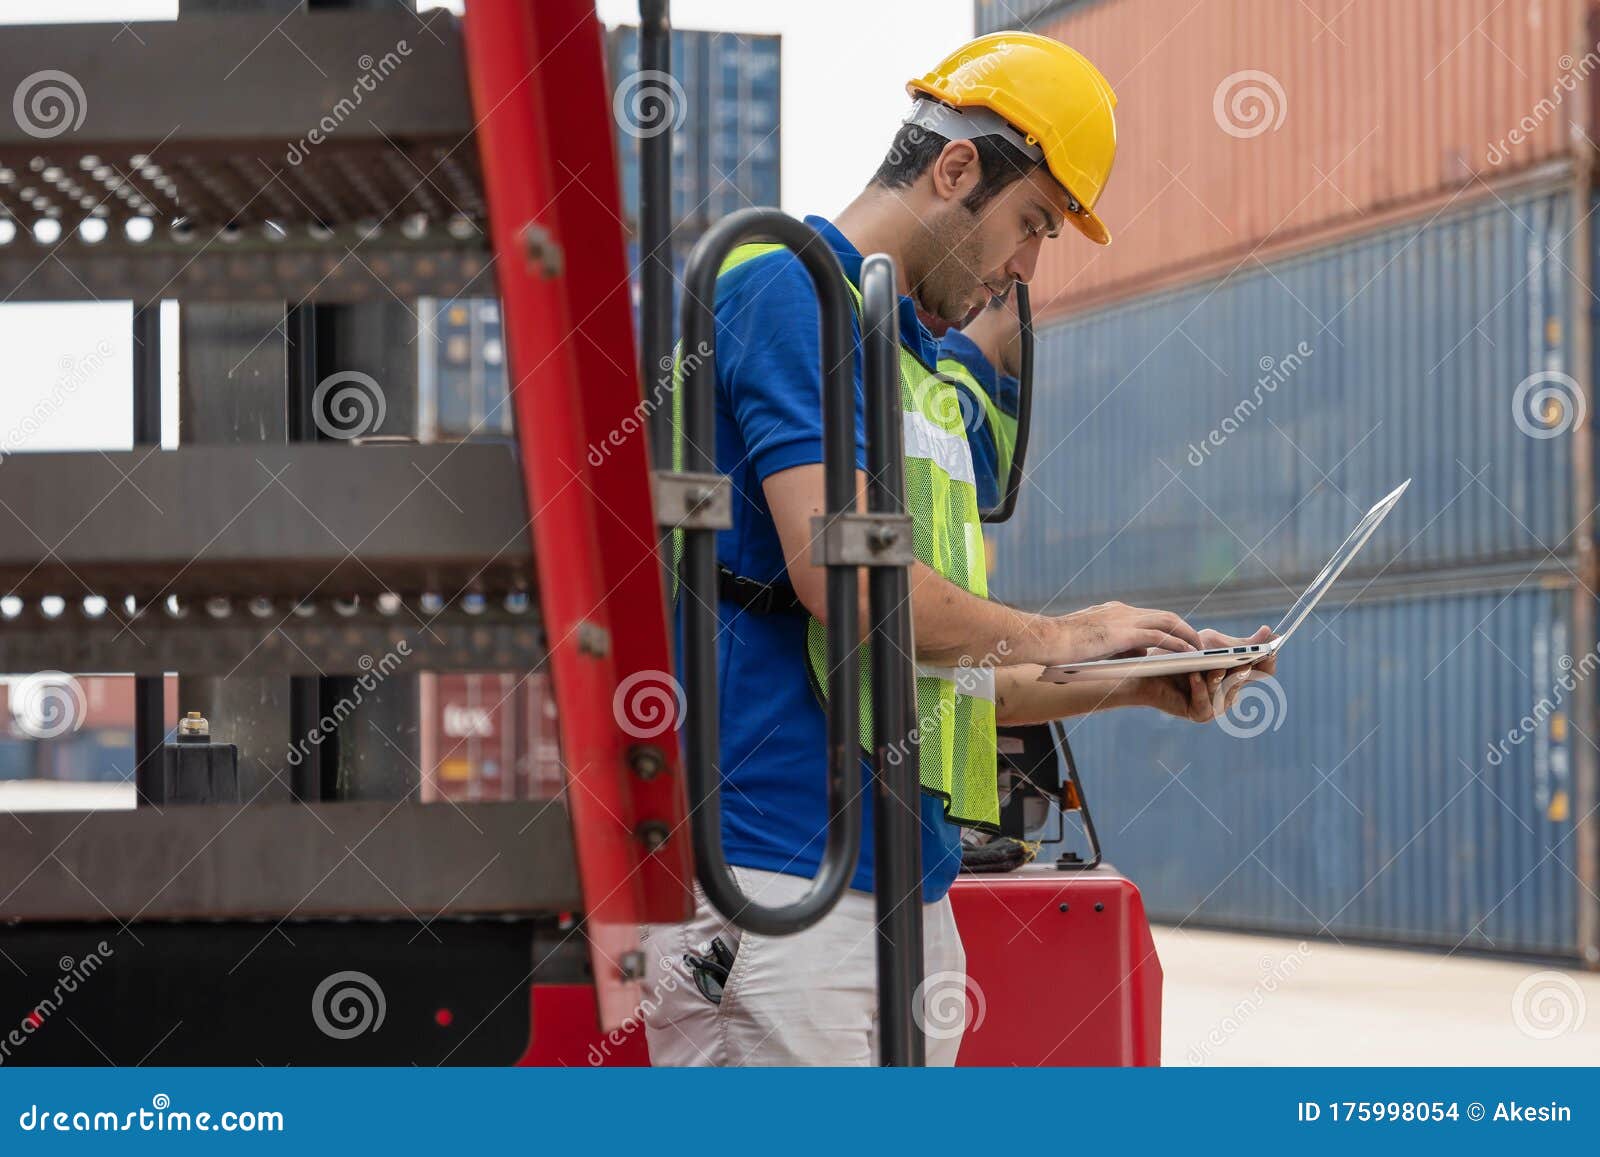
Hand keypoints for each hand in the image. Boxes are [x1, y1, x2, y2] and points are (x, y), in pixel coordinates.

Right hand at [1053, 601, 1202, 663]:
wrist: (1046, 639)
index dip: (1167, 628)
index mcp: (1113, 612)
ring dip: (1187, 635)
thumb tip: (1137, 653)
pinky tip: (1188, 654)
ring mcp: (1124, 620)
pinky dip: (1177, 644)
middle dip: (1184, 629)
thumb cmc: (1060, 645)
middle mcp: (1122, 611)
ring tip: (1200, 650)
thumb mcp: (1092, 643)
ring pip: (1168, 622)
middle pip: (1164, 616)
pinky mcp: (1124, 633)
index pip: (1148, 617)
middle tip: (1197, 644)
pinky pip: (1160, 637)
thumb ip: (1115, 645)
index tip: (1178, 638)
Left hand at [1134, 625, 1276, 721]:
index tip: (1268, 649)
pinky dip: (1200, 690)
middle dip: (1243, 671)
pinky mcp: (1199, 714)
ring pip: (1227, 694)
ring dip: (1218, 680)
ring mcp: (1217, 704)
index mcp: (1238, 672)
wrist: (1147, 669)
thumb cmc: (1178, 654)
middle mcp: (1231, 690)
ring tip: (1214, 668)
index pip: (1264, 670)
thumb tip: (1268, 632)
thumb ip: (1238, 642)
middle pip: (1246, 681)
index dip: (1268, 661)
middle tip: (1244, 661)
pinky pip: (1205, 705)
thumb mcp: (1210, 643)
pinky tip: (1195, 677)